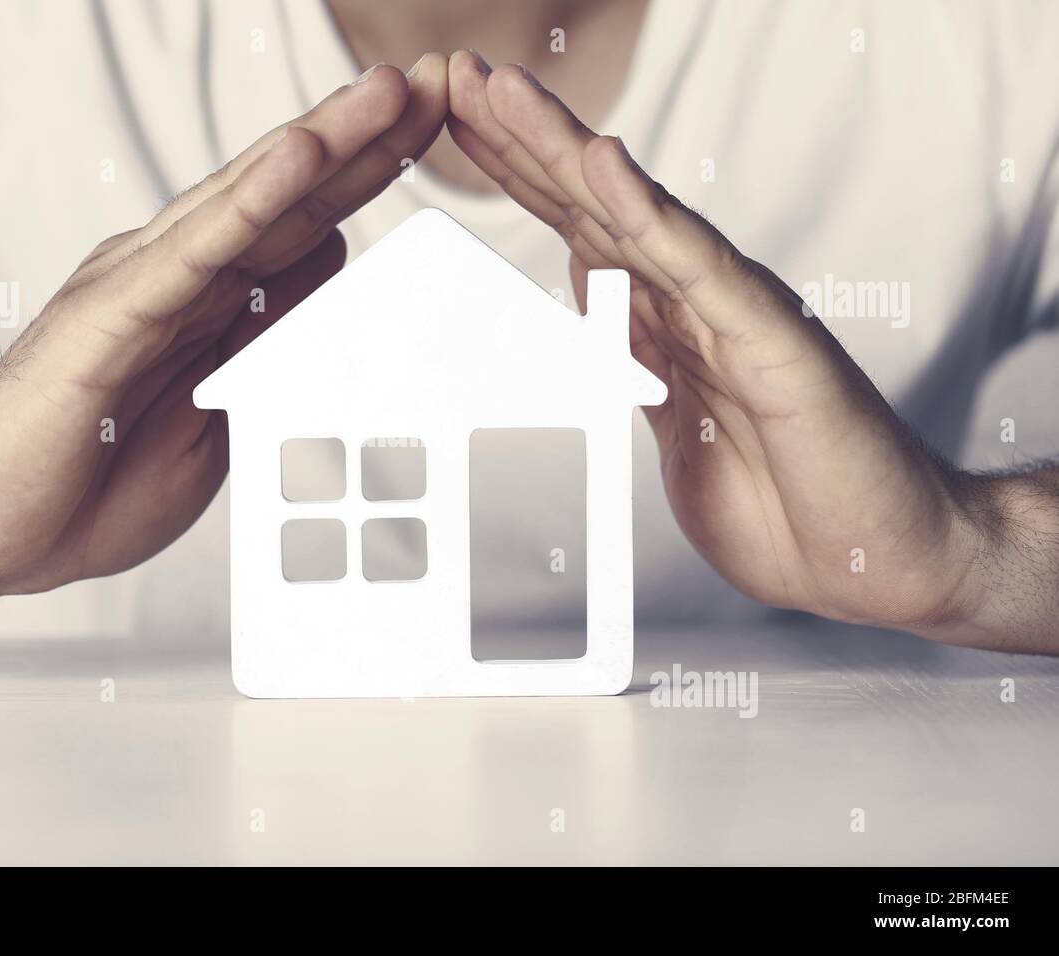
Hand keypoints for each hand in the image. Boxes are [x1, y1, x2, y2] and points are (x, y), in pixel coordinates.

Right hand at [0, 58, 447, 602]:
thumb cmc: (88, 481)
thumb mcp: (217, 416)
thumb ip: (264, 346)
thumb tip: (328, 284)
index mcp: (204, 301)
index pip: (304, 225)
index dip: (371, 176)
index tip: (442, 132)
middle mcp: (175, 275)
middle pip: (287, 195)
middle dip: (366, 139)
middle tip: (441, 81)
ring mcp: (138, 288)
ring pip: (247, 204)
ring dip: (322, 145)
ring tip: (388, 92)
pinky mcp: (105, 318)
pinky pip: (187, 255)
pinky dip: (245, 206)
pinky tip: (296, 160)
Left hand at [445, 51, 1012, 646]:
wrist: (879, 554)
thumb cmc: (784, 502)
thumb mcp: (671, 429)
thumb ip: (633, 363)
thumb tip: (590, 312)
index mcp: (664, 321)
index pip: (576, 230)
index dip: (516, 176)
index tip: (455, 126)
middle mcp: (694, 298)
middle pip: (591, 204)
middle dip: (520, 139)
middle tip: (459, 75)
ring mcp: (730, 310)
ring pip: (633, 214)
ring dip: (562, 150)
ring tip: (504, 90)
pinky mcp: (770, 336)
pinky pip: (698, 266)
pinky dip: (647, 213)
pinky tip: (601, 162)